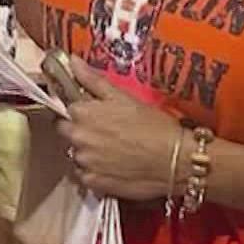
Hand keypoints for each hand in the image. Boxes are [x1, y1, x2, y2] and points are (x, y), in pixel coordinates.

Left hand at [54, 62, 179, 200]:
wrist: (177, 160)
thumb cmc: (154, 126)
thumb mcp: (124, 96)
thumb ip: (92, 80)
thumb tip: (72, 61)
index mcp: (82, 113)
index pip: (66, 109)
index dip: (81, 111)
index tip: (95, 114)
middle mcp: (78, 137)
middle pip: (67, 132)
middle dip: (81, 130)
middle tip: (106, 132)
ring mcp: (84, 162)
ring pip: (76, 154)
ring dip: (88, 151)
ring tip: (114, 150)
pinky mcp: (94, 182)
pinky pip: (85, 175)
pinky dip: (95, 171)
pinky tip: (114, 166)